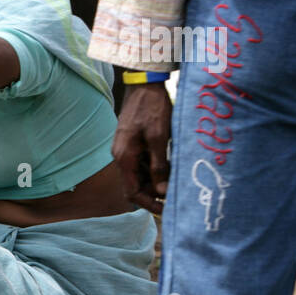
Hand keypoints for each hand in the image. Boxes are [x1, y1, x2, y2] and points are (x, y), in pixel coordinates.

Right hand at [112, 82, 172, 212]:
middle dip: (152, 195)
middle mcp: (121, 156)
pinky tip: (169, 168)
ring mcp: (125, 149)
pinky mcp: (132, 142)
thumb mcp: (159, 138)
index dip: (148, 204)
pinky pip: (141, 163)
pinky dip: (153, 170)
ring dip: (154, 182)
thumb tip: (161, 192)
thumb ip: (159, 166)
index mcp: (124, 158)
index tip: (165, 210)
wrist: (144, 85)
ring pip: (139, 175)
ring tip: (174, 184)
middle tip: (174, 199)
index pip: (131, 192)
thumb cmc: (152, 109)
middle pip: (134, 185)